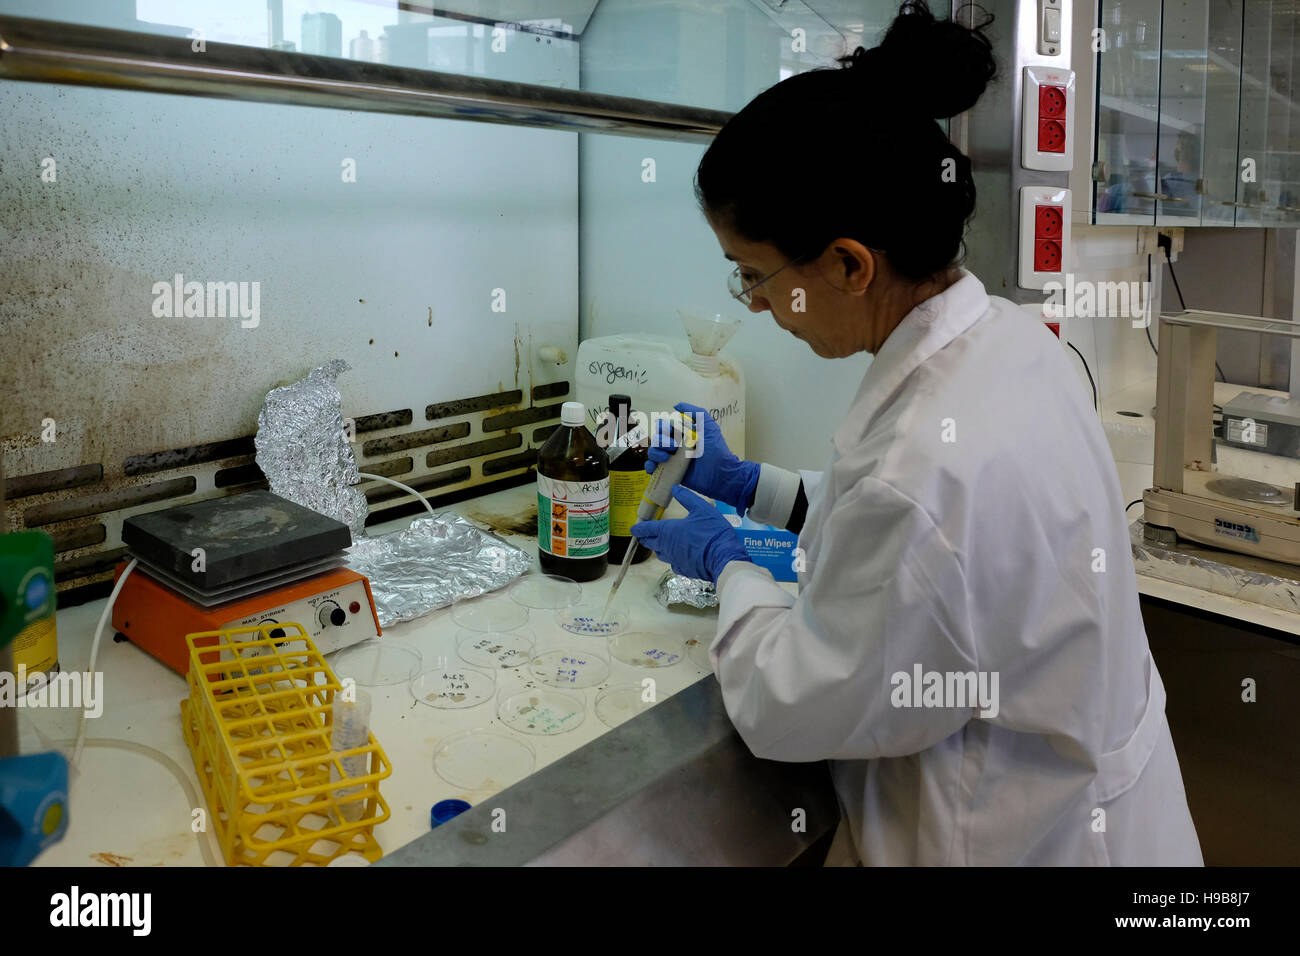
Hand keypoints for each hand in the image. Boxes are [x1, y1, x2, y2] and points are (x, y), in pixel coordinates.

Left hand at [630, 485, 750, 582]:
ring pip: (659, 553)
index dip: (638, 528)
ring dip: (657, 547)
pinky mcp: (682, 569)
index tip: (634, 528)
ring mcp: (674, 559)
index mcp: (668, 530)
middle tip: (644, 534)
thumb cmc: (712, 533)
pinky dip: (671, 557)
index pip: (646, 529)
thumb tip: (675, 488)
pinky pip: (672, 562)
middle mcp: (667, 546)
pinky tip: (678, 554)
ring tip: (660, 542)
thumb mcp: (702, 509)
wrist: (723, 559)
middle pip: (649, 542)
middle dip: (645, 537)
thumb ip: (687, 498)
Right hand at [646, 402, 759, 512]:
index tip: (672, 432)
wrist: (721, 474)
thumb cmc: (716, 450)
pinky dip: (649, 467)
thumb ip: (695, 412)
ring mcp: (672, 460)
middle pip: (656, 439)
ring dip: (655, 453)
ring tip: (666, 459)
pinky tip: (654, 469)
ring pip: (653, 452)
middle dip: (662, 441)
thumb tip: (676, 405)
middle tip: (674, 447)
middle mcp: (676, 445)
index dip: (664, 428)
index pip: (664, 426)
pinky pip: (653, 468)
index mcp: (683, 434)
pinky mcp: (670, 473)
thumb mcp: (708, 426)